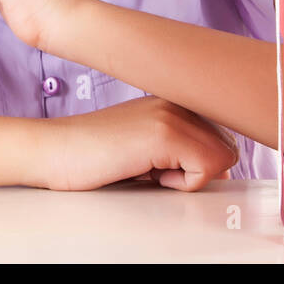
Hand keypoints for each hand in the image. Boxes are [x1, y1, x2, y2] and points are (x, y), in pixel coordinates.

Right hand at [29, 95, 239, 191]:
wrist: (54, 151)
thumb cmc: (92, 155)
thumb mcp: (144, 145)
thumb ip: (180, 147)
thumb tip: (220, 169)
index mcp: (173, 99)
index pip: (223, 132)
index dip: (208, 161)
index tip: (181, 171)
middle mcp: (176, 100)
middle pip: (229, 146)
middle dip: (203, 169)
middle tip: (163, 174)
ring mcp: (171, 113)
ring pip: (223, 157)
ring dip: (193, 176)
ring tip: (154, 172)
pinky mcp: (164, 134)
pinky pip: (206, 169)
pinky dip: (184, 184)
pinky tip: (150, 175)